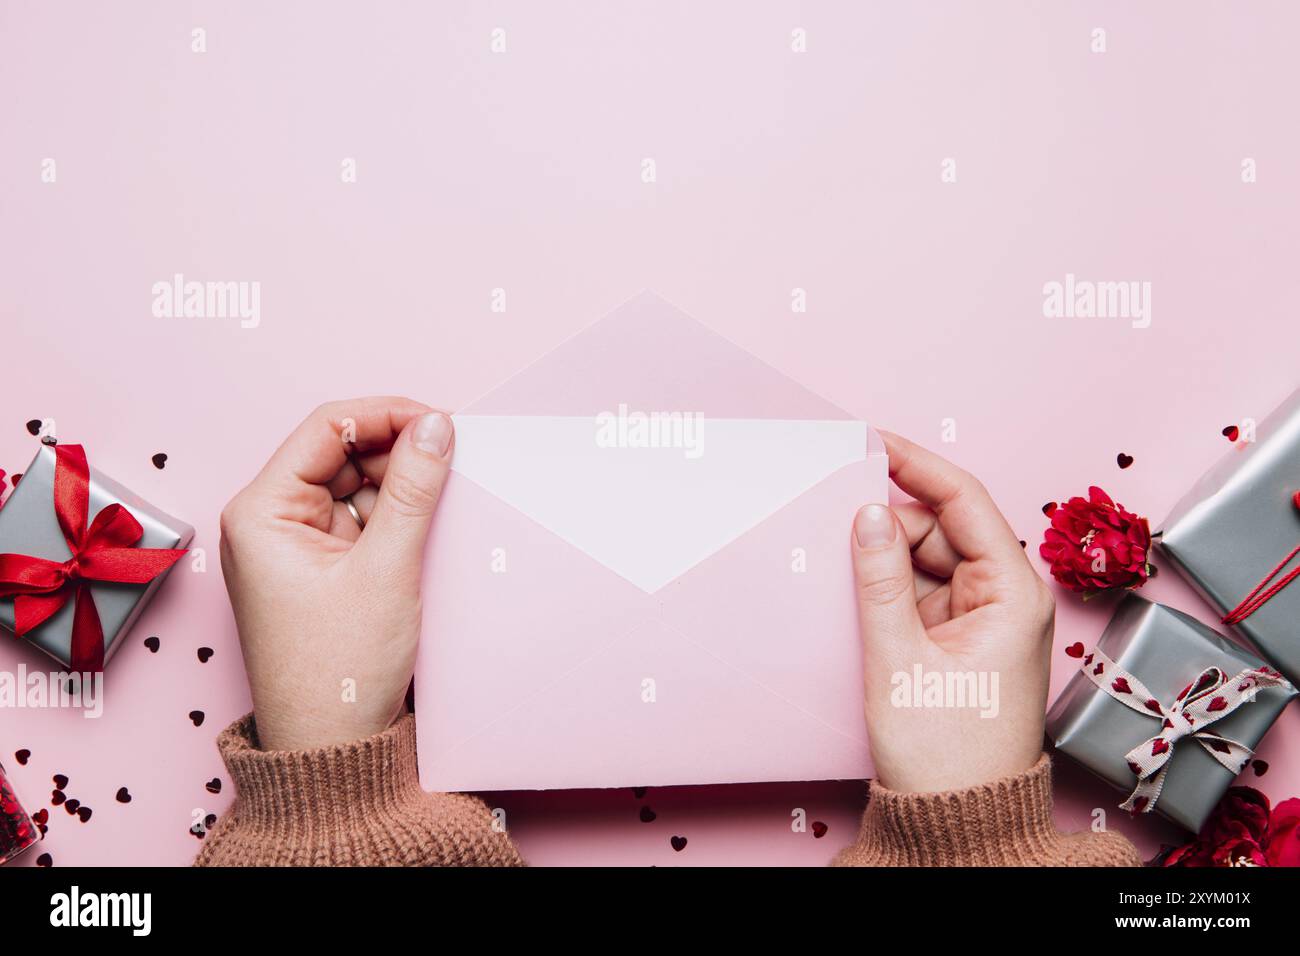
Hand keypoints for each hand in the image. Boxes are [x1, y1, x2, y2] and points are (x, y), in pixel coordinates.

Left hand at [219, 397, 453, 750]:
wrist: (332, 749)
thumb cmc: (338, 673)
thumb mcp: (387, 569)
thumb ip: (415, 489)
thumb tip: (437, 426)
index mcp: (262, 512)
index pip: (327, 428)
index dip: (387, 415)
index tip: (440, 420)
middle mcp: (270, 521)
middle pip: (342, 453)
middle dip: (398, 454)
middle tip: (452, 461)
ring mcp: (295, 545)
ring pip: (357, 485)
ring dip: (400, 489)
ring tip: (440, 508)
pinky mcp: (320, 568)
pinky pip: (362, 521)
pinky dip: (396, 519)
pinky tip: (425, 531)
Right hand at [852, 431, 1053, 792]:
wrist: (957, 819)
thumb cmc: (947, 753)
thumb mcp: (900, 659)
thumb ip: (880, 580)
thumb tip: (867, 514)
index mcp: (1011, 594)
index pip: (964, 501)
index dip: (917, 465)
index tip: (872, 441)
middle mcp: (1004, 597)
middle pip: (939, 527)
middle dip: (888, 524)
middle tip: (834, 518)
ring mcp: (981, 616)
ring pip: (925, 557)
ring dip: (884, 558)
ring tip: (839, 566)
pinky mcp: (959, 636)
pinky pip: (919, 589)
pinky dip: (887, 586)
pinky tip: (853, 589)